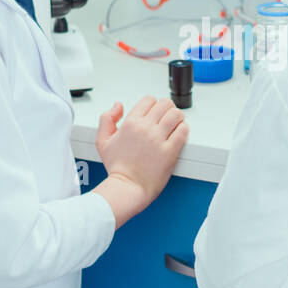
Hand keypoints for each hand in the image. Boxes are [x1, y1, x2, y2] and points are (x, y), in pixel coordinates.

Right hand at [92, 95, 187, 227]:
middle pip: (165, 104)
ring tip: (176, 124)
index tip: (155, 112)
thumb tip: (119, 106)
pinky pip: (183, 131)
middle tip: (167, 117)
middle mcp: (145, 128)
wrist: (127, 187)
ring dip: (178, 117)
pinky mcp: (170, 151)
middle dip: (167, 108)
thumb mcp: (102, 141)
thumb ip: (107, 119)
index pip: (149, 99)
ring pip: (176, 114)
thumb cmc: (117, 168)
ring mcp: (158, 139)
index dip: (153, 104)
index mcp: (131, 123)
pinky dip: (184, 129)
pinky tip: (179, 133)